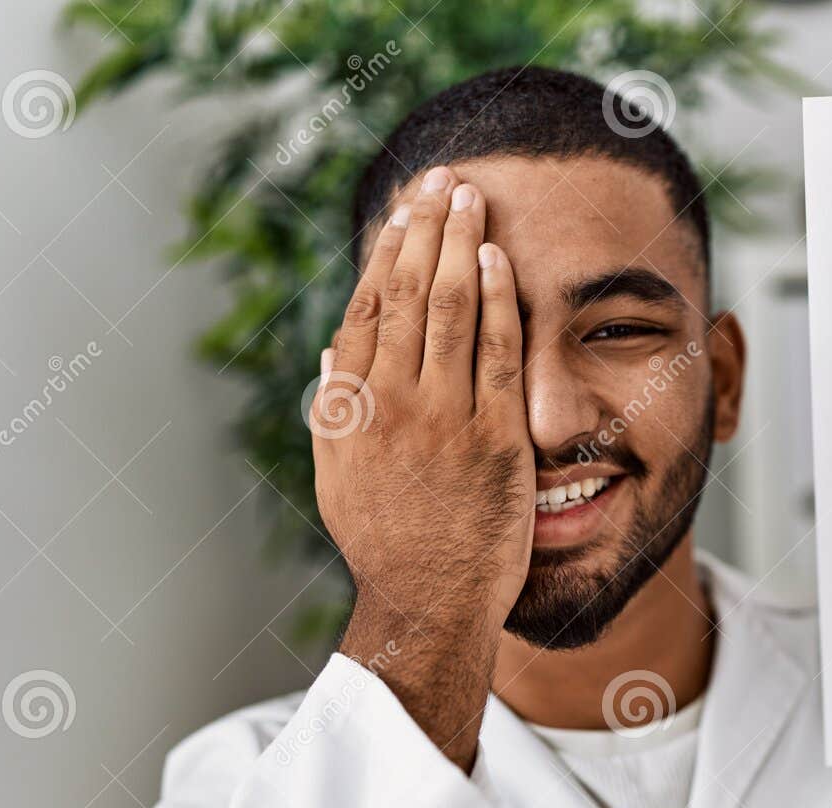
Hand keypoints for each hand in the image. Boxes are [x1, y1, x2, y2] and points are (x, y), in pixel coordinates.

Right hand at [313, 167, 532, 765]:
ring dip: (459, 246)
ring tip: (469, 197)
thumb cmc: (386, 542)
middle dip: (424, 228)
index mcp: (349, 407)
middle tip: (442, 179)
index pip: (366, 307)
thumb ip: (336, 412)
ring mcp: (441, 419)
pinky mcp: (491, 438)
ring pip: (447, 311)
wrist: (429, 603)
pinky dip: (495, 302)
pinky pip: (493, 355)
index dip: (384, 253)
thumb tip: (334, 354)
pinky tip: (497, 261)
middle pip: (405, 293)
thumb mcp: (339, 475)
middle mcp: (389, 404)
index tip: (401, 212)